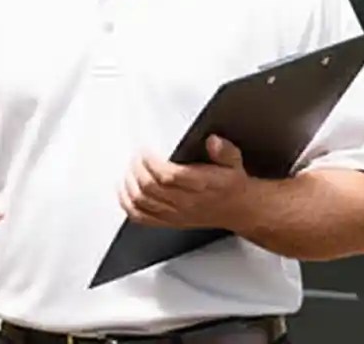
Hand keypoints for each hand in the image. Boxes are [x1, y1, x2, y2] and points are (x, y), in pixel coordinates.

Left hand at [119, 135, 251, 229]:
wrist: (238, 210)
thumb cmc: (231, 184)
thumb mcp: (234, 161)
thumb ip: (224, 150)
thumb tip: (213, 141)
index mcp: (202, 184)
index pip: (169, 175)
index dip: (151, 162)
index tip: (146, 150)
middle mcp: (187, 201)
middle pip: (151, 187)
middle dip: (137, 168)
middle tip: (136, 156)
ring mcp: (176, 214)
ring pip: (143, 202)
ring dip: (130, 184)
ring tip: (129, 170)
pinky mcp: (170, 222)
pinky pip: (141, 218)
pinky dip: (128, 205)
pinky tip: (125, 192)